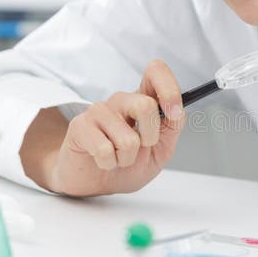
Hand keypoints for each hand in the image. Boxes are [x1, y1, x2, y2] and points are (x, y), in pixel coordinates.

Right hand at [50, 60, 185, 196]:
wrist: (97, 184)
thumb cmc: (128, 165)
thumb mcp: (161, 149)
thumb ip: (173, 127)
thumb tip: (177, 110)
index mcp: (142, 100)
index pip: (155, 72)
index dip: (168, 89)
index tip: (174, 113)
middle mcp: (121, 100)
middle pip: (145, 105)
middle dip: (150, 138)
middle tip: (141, 148)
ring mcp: (98, 110)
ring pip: (128, 139)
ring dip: (127, 158)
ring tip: (118, 157)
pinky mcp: (80, 125)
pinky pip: (105, 150)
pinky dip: (109, 164)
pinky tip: (103, 160)